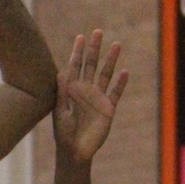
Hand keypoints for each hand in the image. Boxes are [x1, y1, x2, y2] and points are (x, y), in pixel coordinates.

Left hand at [53, 30, 129, 162]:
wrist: (75, 151)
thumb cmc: (63, 132)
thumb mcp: (60, 111)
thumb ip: (62, 93)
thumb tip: (60, 73)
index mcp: (71, 89)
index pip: (75, 66)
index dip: (78, 52)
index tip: (80, 37)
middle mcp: (85, 90)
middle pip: (91, 65)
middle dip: (94, 49)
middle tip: (98, 32)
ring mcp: (98, 98)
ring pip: (105, 75)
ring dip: (111, 60)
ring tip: (116, 44)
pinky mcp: (108, 109)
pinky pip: (116, 93)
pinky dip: (120, 83)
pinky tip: (125, 71)